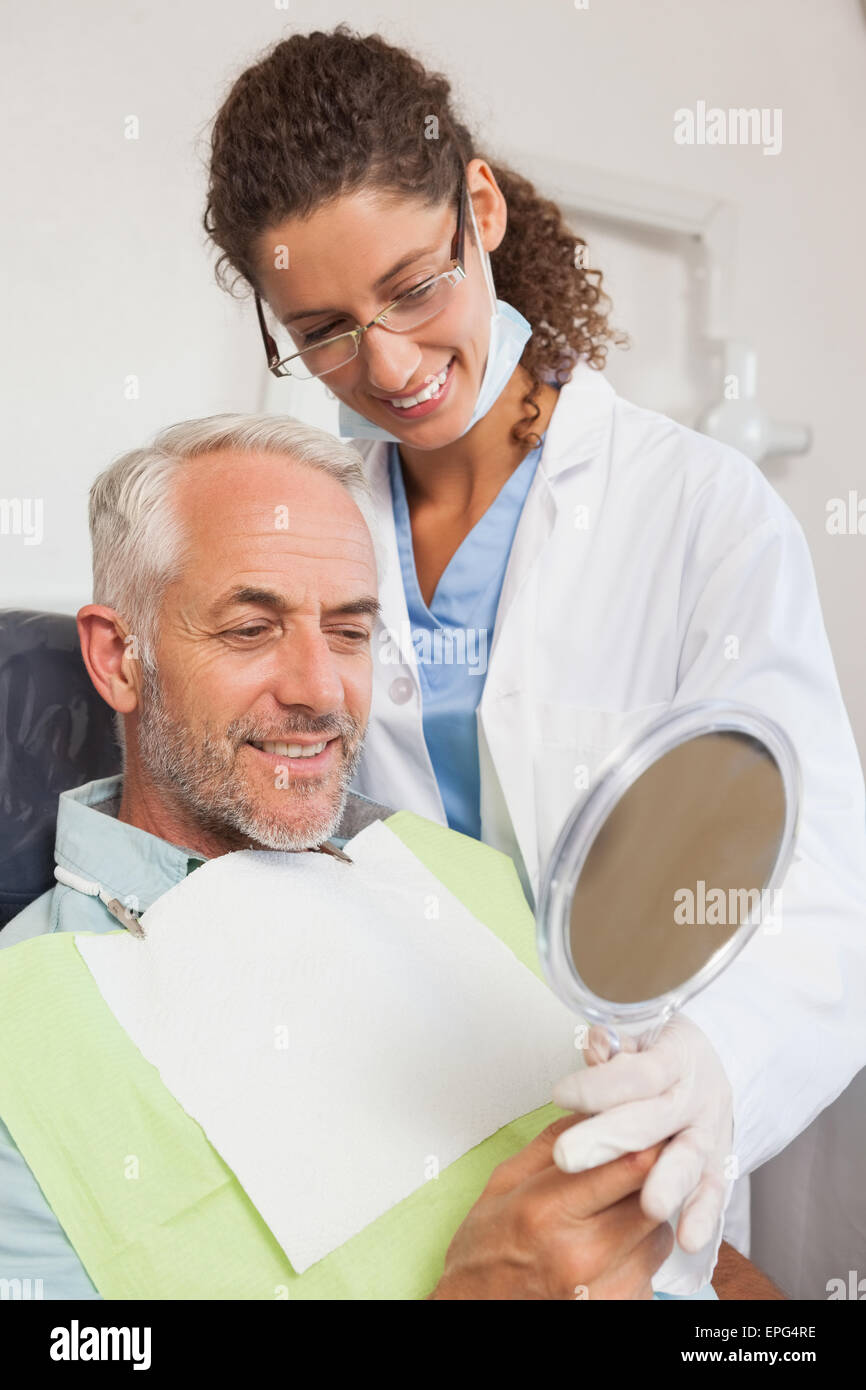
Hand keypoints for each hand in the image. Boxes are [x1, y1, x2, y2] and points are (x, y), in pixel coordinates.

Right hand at [428, 1112, 673, 1299]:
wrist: (480, 1312)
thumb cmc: (487, 1250)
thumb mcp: (504, 1180)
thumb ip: (554, 1140)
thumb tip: (600, 1107)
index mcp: (546, 1210)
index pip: (628, 1165)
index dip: (646, 1138)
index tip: (649, 1124)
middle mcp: (581, 1253)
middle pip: (654, 1195)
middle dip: (652, 1173)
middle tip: (638, 1160)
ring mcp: (607, 1288)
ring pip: (660, 1230)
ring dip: (647, 1213)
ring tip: (610, 1213)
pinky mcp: (624, 1307)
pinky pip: (654, 1265)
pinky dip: (639, 1250)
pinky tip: (608, 1249)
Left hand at [550, 1015, 733, 1254]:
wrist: (715, 1068)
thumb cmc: (659, 1056)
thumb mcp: (639, 1038)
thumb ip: (614, 1048)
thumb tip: (595, 1045)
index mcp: (675, 1057)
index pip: (638, 1073)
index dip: (600, 1085)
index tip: (560, 1095)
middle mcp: (696, 1097)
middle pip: (653, 1119)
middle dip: (611, 1139)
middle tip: (568, 1155)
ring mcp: (710, 1134)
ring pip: (688, 1158)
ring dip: (668, 1183)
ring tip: (649, 1206)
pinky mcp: (719, 1166)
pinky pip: (713, 1192)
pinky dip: (702, 1216)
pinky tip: (687, 1239)